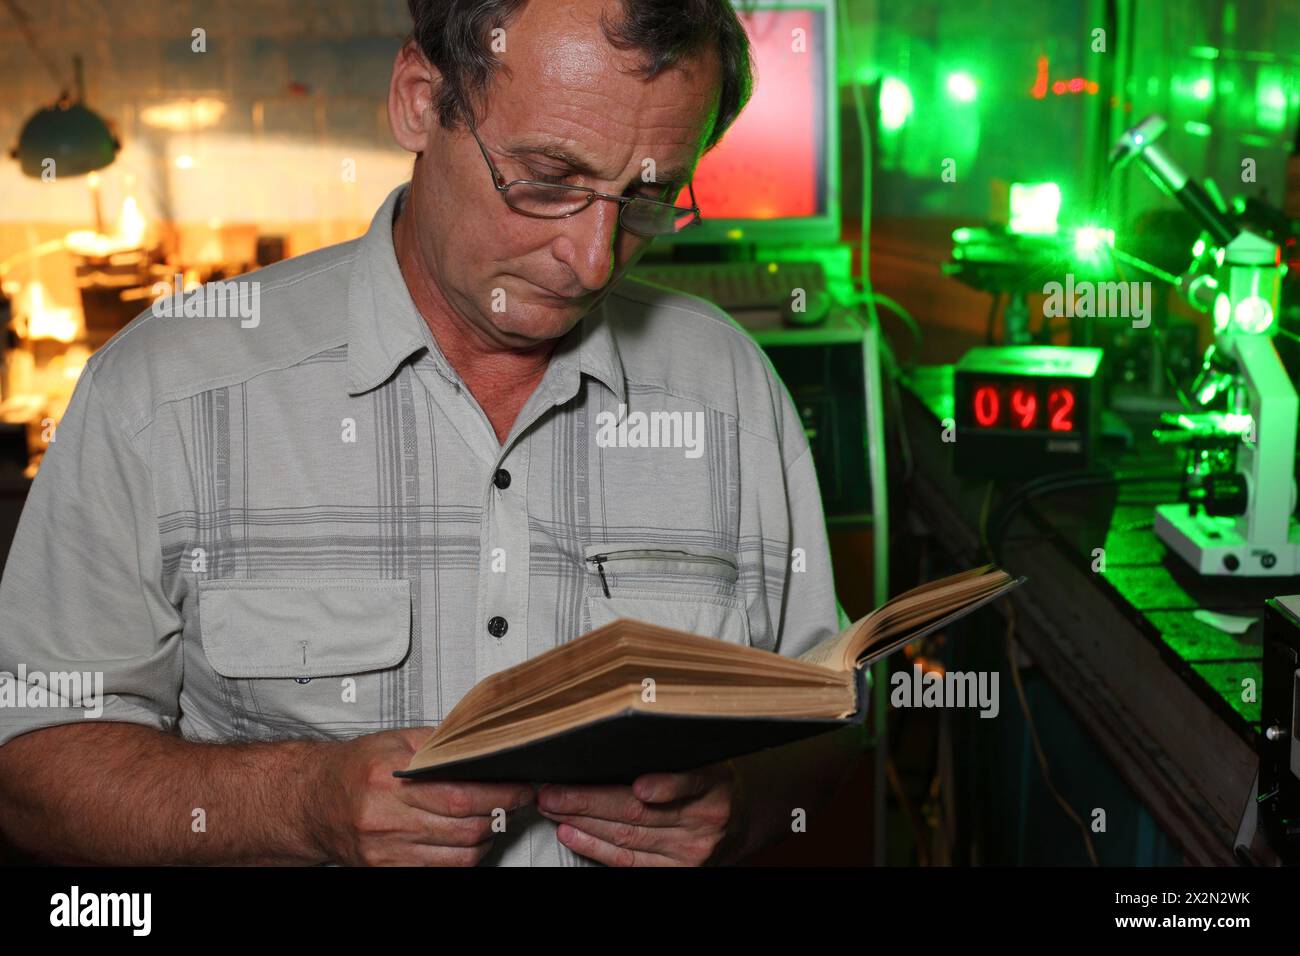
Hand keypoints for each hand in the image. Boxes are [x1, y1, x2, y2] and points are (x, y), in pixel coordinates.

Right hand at [311, 727, 534, 865]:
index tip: (520, 788)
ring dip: (484, 839)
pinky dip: (462, 857)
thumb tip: (487, 746)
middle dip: (499, 816)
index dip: (500, 794)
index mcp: (389, 779)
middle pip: (465, 828)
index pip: (461, 794)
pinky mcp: (385, 869)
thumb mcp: (396, 741)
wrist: (312, 800)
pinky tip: (465, 839)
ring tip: (489, 820)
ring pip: (458, 855)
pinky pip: (440, 870)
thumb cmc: (355, 768)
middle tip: (512, 802)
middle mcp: (386, 818)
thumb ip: (441, 742)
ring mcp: (386, 850)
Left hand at [536, 761, 743, 865]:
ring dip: (582, 823)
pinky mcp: (674, 872)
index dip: (664, 786)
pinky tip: (570, 834)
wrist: (738, 821)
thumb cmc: (710, 782)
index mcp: (714, 786)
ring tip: (552, 808)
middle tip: (553, 792)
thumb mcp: (706, 758)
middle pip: (640, 813)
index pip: (687, 784)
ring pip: (627, 838)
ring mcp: (688, 851)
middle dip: (589, 802)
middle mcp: (703, 821)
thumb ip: (674, 752)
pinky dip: (594, 847)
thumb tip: (621, 731)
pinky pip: (628, 862)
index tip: (639, 785)